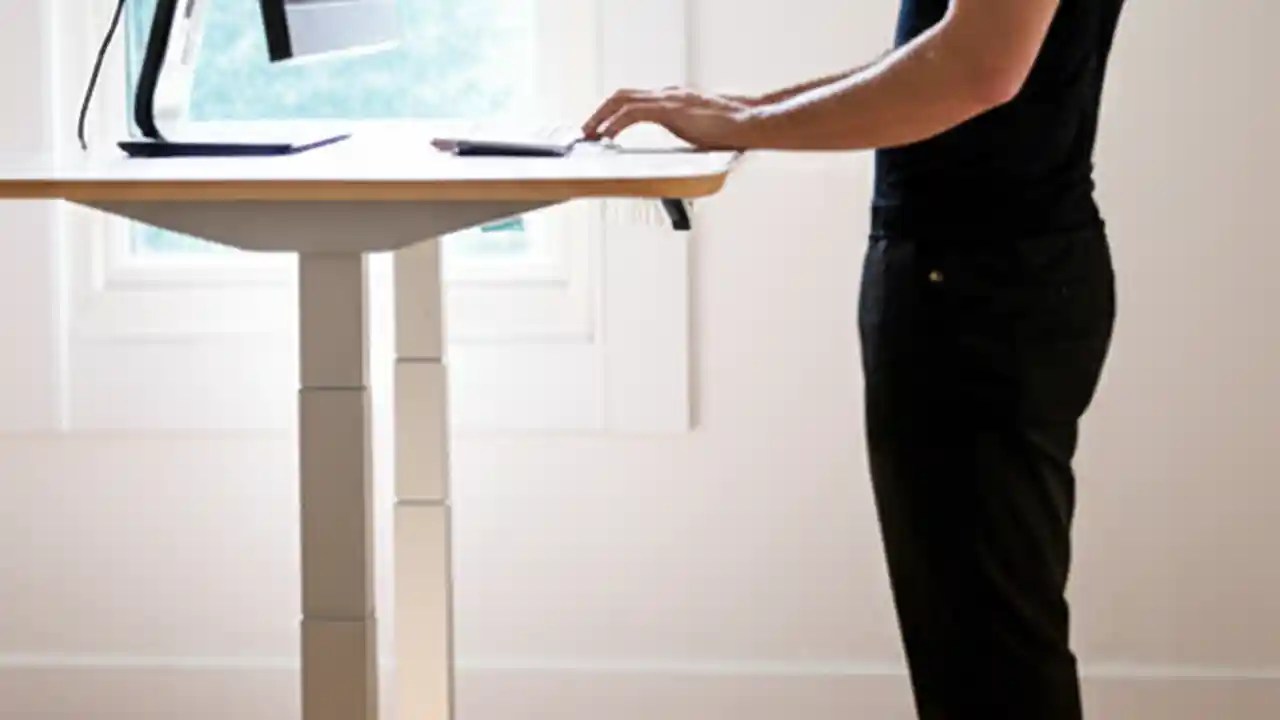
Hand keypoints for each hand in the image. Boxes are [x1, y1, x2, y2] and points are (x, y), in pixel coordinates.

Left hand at [581, 87, 760, 149]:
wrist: (749, 123)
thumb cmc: (731, 130)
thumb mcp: (699, 132)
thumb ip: (685, 134)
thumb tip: (679, 151)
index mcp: (673, 100)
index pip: (634, 99)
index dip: (613, 112)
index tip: (600, 127)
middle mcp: (668, 95)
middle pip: (622, 95)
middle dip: (600, 112)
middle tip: (586, 130)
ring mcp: (669, 99)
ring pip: (623, 100)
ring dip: (601, 116)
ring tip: (590, 133)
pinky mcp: (671, 109)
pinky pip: (634, 112)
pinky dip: (616, 123)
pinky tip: (607, 135)